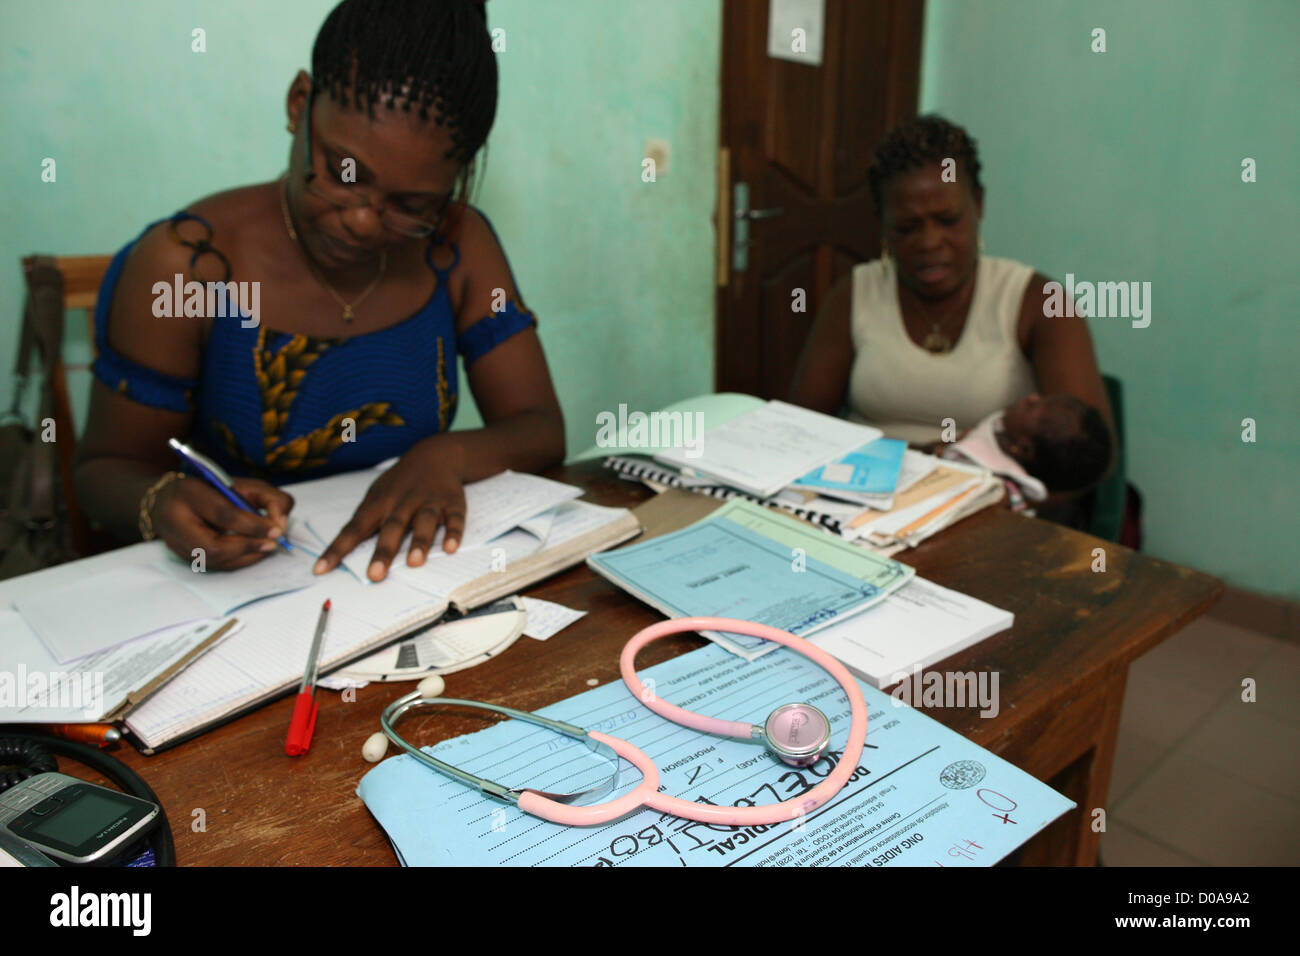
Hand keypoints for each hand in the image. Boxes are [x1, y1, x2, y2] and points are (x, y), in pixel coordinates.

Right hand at [151, 476, 293, 570]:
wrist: (168, 500)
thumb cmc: (212, 490)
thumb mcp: (243, 484)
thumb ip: (268, 498)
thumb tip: (280, 524)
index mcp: (190, 494)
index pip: (224, 515)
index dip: (253, 525)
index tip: (277, 530)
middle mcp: (176, 521)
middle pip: (214, 547)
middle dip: (249, 547)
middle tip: (273, 543)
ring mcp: (176, 543)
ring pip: (215, 561)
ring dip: (247, 557)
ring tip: (267, 547)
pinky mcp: (184, 556)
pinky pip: (214, 565)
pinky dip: (239, 561)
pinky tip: (255, 553)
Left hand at [313, 438, 466, 581]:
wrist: (436, 454)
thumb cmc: (399, 484)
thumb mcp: (377, 495)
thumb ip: (365, 521)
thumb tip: (344, 552)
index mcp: (379, 503)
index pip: (354, 528)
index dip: (337, 549)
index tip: (320, 570)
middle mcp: (403, 502)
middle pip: (392, 526)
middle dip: (383, 551)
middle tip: (374, 575)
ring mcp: (429, 501)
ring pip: (424, 521)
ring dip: (420, 541)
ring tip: (414, 562)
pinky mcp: (452, 503)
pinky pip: (454, 518)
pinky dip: (454, 532)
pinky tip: (450, 548)